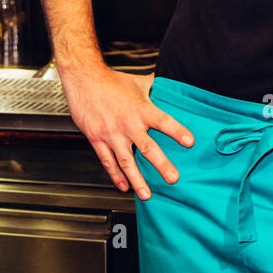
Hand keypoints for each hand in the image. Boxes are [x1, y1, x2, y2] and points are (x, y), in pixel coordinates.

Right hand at [58, 64, 192, 196]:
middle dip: (161, 164)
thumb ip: (155, 88)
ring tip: (146, 194)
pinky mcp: (97, 139)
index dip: (177, 131)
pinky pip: (107, 161)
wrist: (83, 78)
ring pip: (126, 161)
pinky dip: (115, 175)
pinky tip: (123, 186)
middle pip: (147, 147)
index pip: (163, 121)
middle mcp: (127, 123)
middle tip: (173, 178)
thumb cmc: (111, 80)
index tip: (189, 142)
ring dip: (137, 179)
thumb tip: (171, 86)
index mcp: (140, 109)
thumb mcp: (138, 82)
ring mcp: (111, 134)